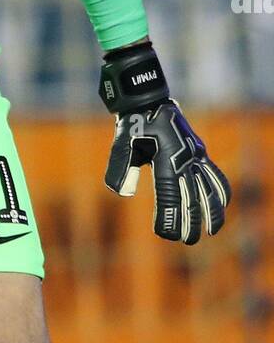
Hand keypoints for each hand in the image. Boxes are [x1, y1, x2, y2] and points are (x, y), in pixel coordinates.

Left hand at [104, 101, 230, 243]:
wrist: (148, 101)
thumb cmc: (133, 124)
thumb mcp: (121, 143)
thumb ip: (120, 167)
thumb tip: (123, 193)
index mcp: (166, 158)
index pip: (169, 195)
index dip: (169, 216)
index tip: (166, 235)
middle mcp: (185, 158)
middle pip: (192, 196)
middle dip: (191, 220)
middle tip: (187, 241)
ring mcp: (196, 154)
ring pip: (209, 187)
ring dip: (212, 210)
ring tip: (212, 231)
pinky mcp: (200, 151)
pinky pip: (214, 174)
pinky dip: (221, 190)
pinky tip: (222, 204)